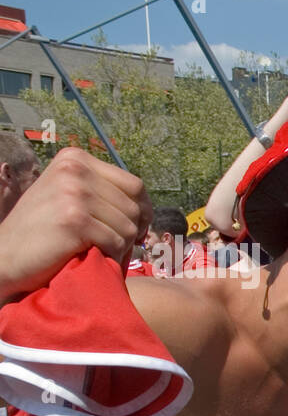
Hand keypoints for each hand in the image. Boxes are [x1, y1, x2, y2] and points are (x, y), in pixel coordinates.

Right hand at [0, 148, 150, 297]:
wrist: (6, 254)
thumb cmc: (43, 230)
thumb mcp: (68, 195)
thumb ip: (100, 191)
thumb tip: (146, 207)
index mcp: (75, 159)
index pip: (135, 185)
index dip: (143, 211)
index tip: (137, 229)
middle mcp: (75, 170)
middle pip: (134, 207)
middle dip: (132, 231)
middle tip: (115, 245)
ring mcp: (74, 193)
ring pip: (129, 227)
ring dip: (121, 245)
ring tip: (99, 250)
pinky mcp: (74, 220)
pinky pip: (117, 242)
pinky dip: (112, 256)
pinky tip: (94, 256)